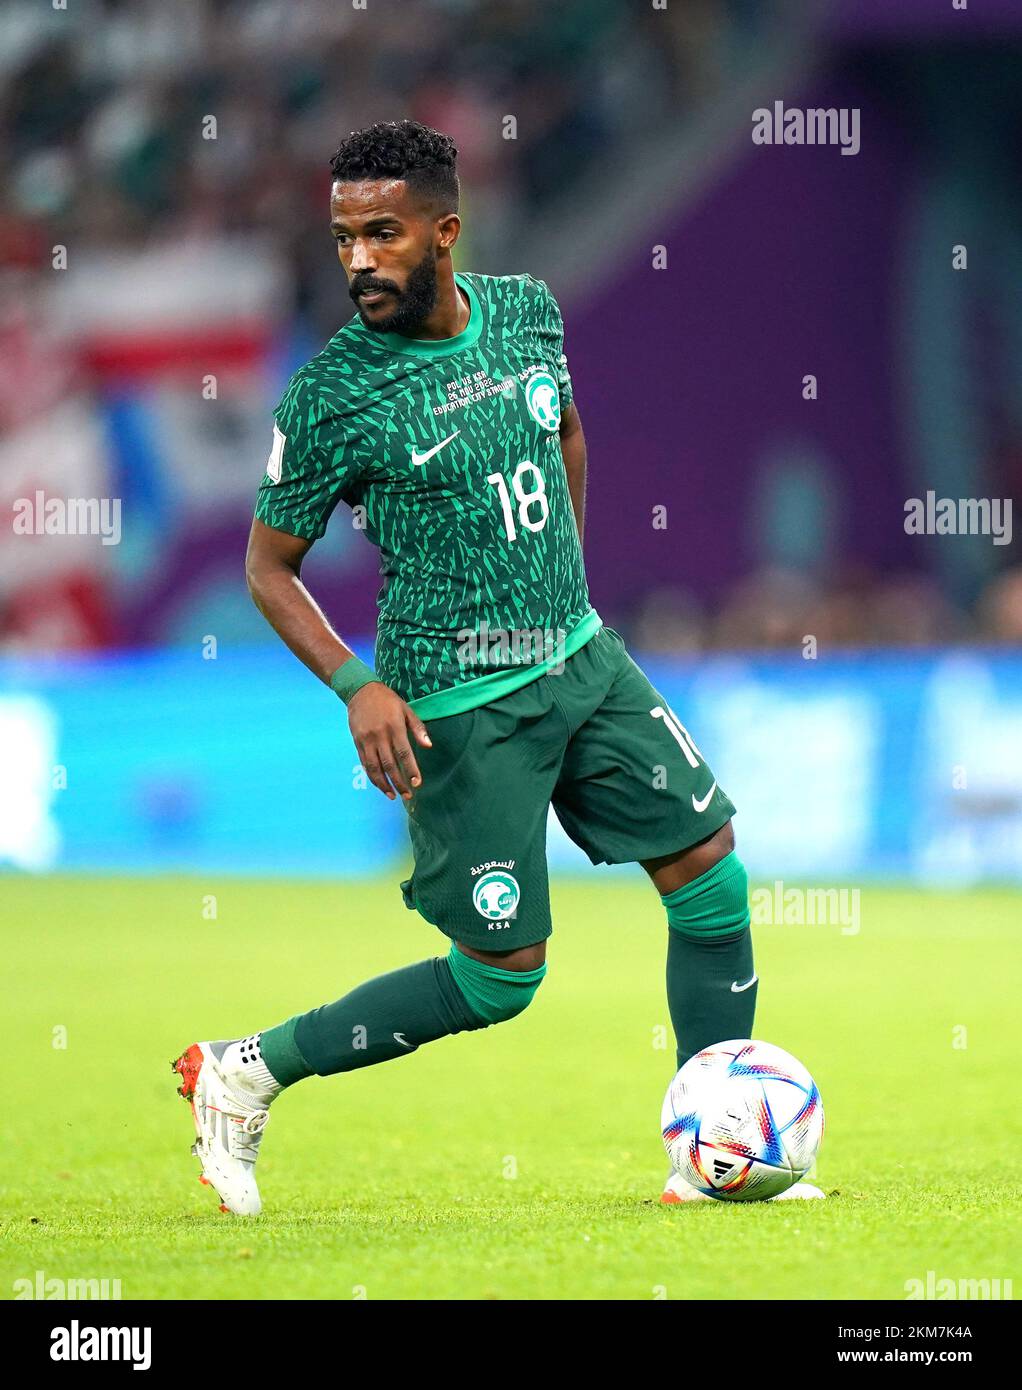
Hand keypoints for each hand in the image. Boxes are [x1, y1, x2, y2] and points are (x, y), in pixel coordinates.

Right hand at [348, 683, 431, 800]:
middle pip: (389, 765)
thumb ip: (418, 729)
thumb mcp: (406, 710)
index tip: (417, 783)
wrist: (360, 691)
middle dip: (399, 782)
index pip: (404, 754)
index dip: (411, 770)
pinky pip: (365, 764)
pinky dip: (372, 776)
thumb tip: (428, 746)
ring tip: (393, 795)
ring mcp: (367, 740)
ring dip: (384, 784)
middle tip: (407, 795)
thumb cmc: (387, 700)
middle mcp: (380, 736)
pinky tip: (380, 785)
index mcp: (395, 727)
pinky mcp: (357, 743)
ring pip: (375, 768)